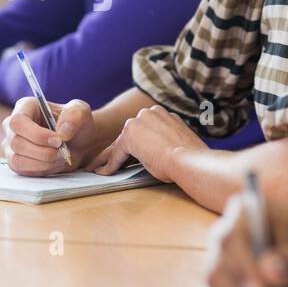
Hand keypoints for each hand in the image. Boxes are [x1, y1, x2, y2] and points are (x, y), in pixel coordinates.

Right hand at [2, 97, 98, 175]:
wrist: (79, 143)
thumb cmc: (76, 124)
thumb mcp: (81, 112)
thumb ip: (74, 116)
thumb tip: (62, 132)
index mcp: (25, 107)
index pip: (18, 121)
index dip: (36, 134)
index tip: (58, 141)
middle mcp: (13, 126)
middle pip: (16, 143)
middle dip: (43, 152)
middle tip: (62, 150)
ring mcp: (11, 145)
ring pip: (17, 160)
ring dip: (44, 162)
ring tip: (60, 156)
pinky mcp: (16, 161)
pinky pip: (22, 171)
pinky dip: (42, 170)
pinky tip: (54, 163)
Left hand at [88, 104, 205, 181]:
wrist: (189, 161)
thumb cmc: (190, 158)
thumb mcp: (177, 143)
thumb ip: (166, 140)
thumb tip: (159, 150)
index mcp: (163, 114)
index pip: (143, 131)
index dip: (135, 144)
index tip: (130, 152)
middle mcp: (149, 113)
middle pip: (129, 134)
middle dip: (119, 148)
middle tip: (105, 160)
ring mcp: (139, 122)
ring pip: (121, 143)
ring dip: (109, 157)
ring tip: (98, 167)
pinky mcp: (129, 136)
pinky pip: (117, 153)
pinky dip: (109, 164)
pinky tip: (102, 172)